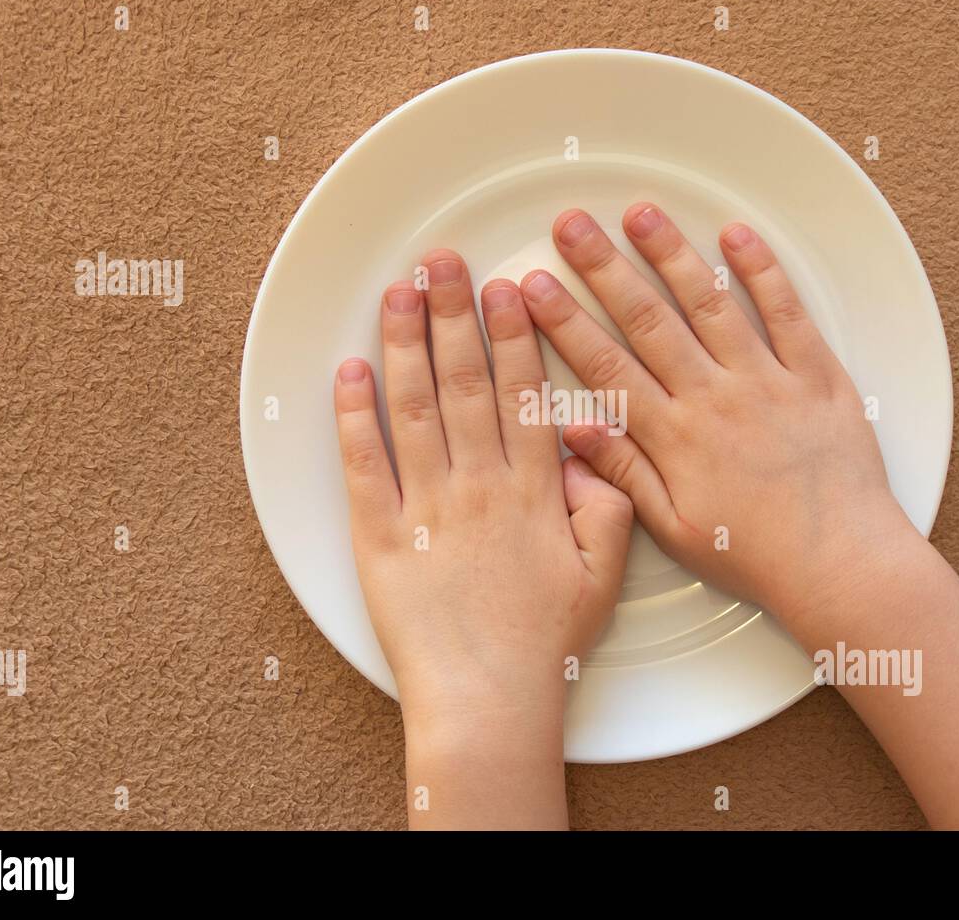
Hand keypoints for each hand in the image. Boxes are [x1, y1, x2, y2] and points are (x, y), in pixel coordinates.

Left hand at [332, 251, 631, 827]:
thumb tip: (590, 453)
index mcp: (535, 491)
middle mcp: (480, 485)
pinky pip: (365, 465)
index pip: (523, 394)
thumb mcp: (604, 575)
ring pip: (415, 408)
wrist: (487, 700)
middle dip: (454, 313)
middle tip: (443, 259)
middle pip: (465, 383)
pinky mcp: (379, 537)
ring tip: (400, 289)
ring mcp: (426, 507)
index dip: (514, 336)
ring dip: (406, 342)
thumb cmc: (545, 642)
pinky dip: (355, 414)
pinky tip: (351, 369)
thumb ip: (607, 506)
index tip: (507, 286)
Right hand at [519, 204, 919, 626]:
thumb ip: (623, 473)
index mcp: (675, 438)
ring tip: (640, 212)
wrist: (841, 563)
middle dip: (603, 267)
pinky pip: (786, 313)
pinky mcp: (816, 375)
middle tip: (571, 223)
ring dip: (672, 254)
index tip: (533, 285)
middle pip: (648, 321)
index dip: (564, 322)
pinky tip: (736, 234)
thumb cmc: (756, 555)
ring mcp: (767, 381)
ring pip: (710, 304)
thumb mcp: (674, 529)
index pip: (606, 366)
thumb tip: (570, 430)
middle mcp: (714, 399)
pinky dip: (762, 271)